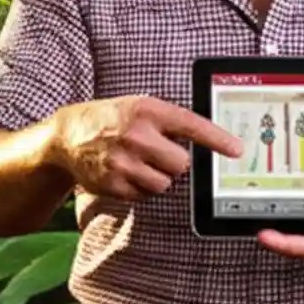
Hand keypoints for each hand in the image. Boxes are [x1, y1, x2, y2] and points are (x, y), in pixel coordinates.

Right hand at [49, 95, 243, 200]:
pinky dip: (140, 187)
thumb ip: (167, 121)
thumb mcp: (136, 107)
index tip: (237, 149)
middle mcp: (136, 135)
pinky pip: (145, 195)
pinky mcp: (115, 184)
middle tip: (157, 153)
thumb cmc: (108, 120)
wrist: (66, 137)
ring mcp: (124, 162)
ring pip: (165, 183)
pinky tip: (124, 171)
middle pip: (181, 163)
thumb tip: (207, 140)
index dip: (217, 139)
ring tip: (137, 162)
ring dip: (157, 177)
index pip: (190, 125)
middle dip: (174, 162)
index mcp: (146, 110)